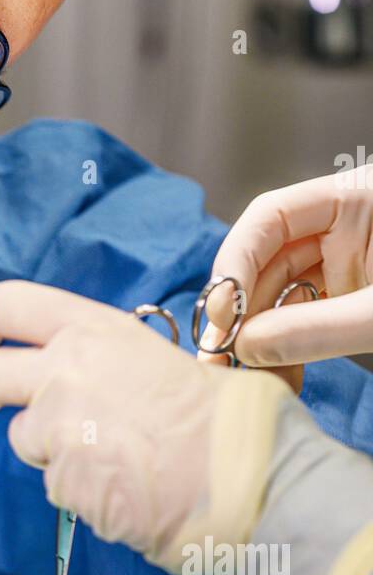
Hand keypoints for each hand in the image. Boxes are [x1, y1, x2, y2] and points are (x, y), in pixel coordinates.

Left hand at [0, 280, 285, 573]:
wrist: (251, 478)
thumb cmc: (231, 418)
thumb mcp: (170, 362)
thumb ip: (119, 363)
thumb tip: (105, 380)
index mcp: (97, 329)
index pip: (11, 303)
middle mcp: (66, 371)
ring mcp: (59, 430)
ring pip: (24, 438)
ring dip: (51, 449)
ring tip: (111, 455)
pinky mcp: (64, 483)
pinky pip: (58, 485)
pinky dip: (83, 489)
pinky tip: (128, 489)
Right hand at [203, 171, 372, 370]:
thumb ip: (318, 328)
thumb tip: (246, 345)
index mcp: (356, 199)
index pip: (271, 215)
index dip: (236, 262)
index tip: (221, 311)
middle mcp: (343, 227)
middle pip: (266, 260)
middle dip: (239, 311)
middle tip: (217, 355)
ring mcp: (345, 264)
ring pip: (279, 296)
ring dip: (256, 338)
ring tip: (241, 374)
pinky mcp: (350, 299)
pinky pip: (304, 320)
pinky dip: (285, 350)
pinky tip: (274, 375)